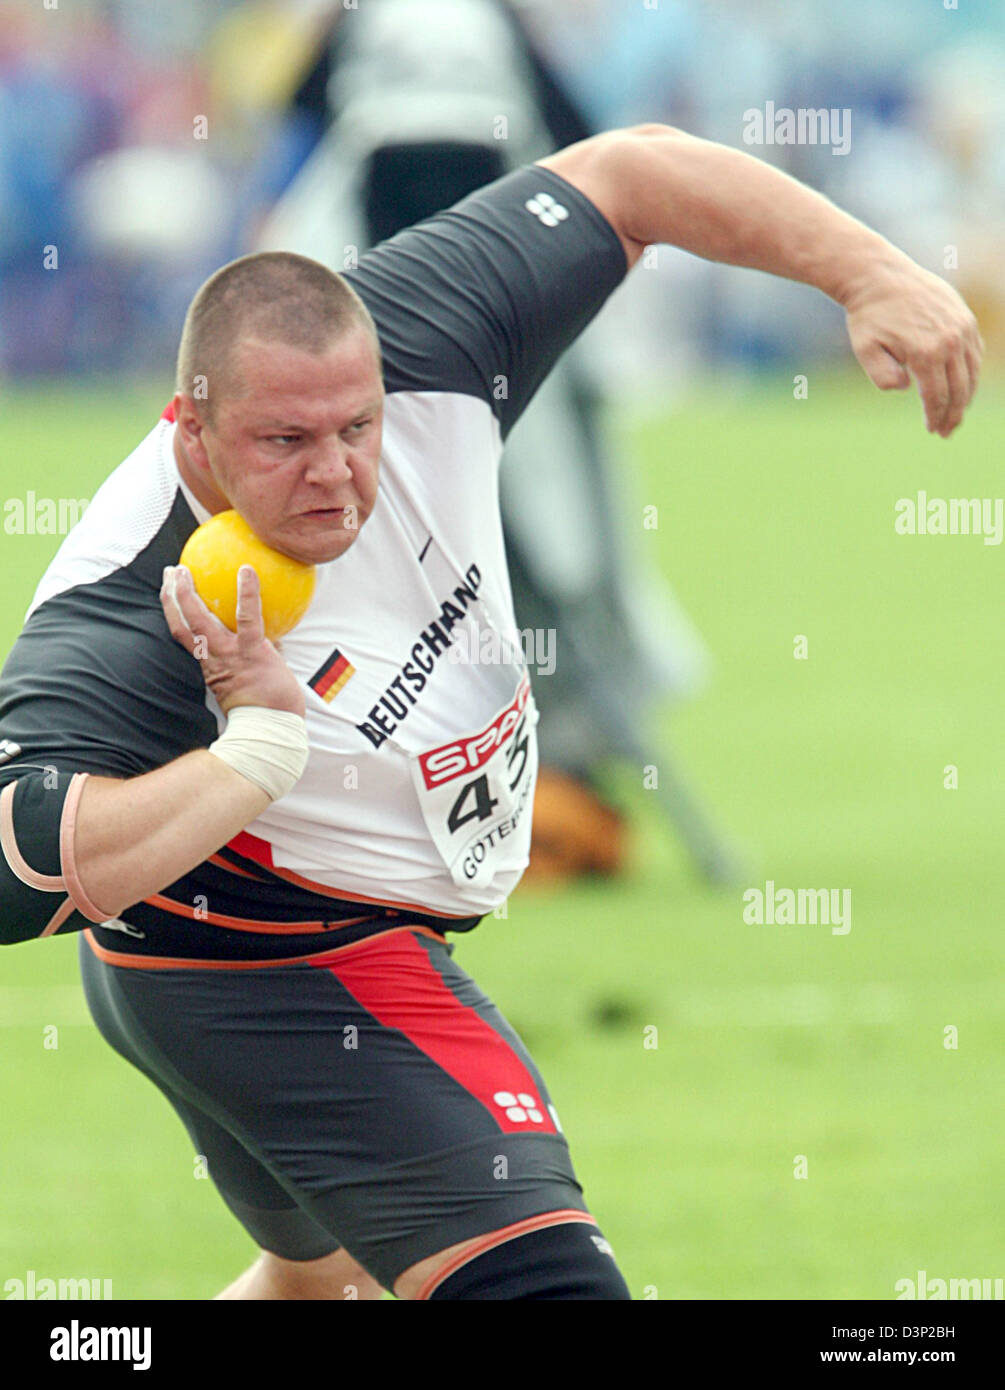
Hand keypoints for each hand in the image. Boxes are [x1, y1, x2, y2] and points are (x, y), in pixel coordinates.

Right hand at [160, 564, 305, 717]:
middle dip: (172, 596)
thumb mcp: (252, 684)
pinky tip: (247, 570)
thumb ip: (257, 660)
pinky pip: (248, 617)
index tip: (170, 594)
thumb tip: (274, 642)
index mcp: (211, 666)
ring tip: (184, 569)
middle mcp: (214, 659)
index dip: (175, 614)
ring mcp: (230, 654)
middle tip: (171, 572)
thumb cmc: (267, 710)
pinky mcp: (252, 651)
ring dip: (188, 593)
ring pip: (199, 620)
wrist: (272, 728)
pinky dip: (247, 593)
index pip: (185, 636)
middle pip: (183, 624)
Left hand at [843, 259, 982, 437]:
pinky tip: (963, 385)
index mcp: (925, 352)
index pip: (936, 396)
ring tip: (957, 413)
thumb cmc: (869, 316)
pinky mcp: (964, 317)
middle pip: (959, 388)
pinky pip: (975, 351)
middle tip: (946, 431)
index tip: (932, 430)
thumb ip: (882, 376)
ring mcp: (961, 326)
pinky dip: (971, 371)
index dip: (935, 416)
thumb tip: (906, 388)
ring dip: (966, 396)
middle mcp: (949, 339)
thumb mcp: (865, 350)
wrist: (879, 276)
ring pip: (971, 371)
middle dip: (953, 413)